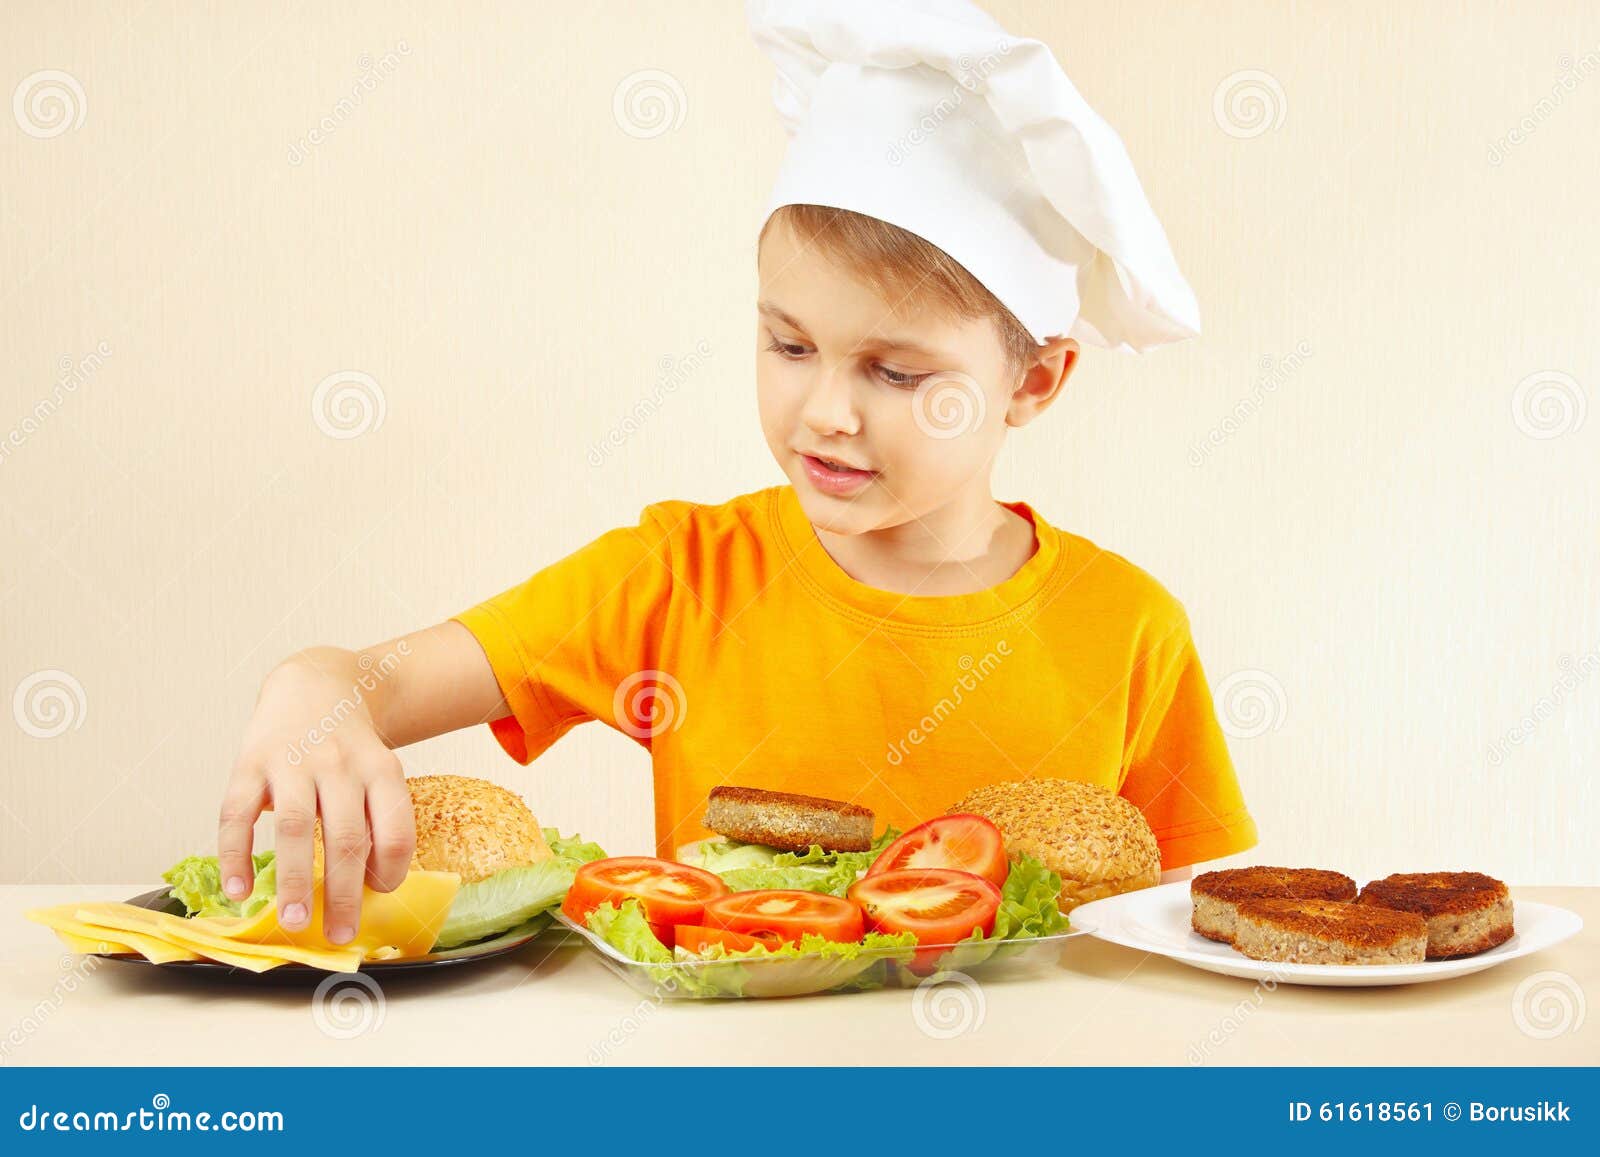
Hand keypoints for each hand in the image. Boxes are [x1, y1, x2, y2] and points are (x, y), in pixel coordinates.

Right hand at [216, 652, 415, 943]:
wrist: (315, 682)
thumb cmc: (349, 747)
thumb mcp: (378, 769)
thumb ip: (375, 817)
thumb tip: (368, 888)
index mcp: (381, 770)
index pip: (395, 828)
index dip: (392, 867)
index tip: (381, 894)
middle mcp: (340, 764)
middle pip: (347, 836)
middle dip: (344, 892)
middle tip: (340, 936)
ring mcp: (293, 761)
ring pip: (296, 827)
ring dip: (295, 880)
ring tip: (295, 923)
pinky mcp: (250, 761)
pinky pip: (238, 813)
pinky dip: (235, 854)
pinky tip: (238, 891)